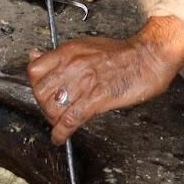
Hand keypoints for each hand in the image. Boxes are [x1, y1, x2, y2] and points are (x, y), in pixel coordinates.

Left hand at [27, 19, 183, 144]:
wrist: (148, 57)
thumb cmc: (122, 53)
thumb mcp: (84, 46)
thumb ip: (59, 55)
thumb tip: (34, 55)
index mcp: (68, 52)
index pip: (34, 69)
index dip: (34, 84)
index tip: (41, 91)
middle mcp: (72, 66)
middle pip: (40, 91)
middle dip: (43, 104)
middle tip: (53, 109)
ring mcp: (84, 83)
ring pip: (53, 107)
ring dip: (53, 119)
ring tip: (60, 123)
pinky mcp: (97, 98)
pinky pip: (71, 119)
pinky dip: (62, 132)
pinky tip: (60, 137)